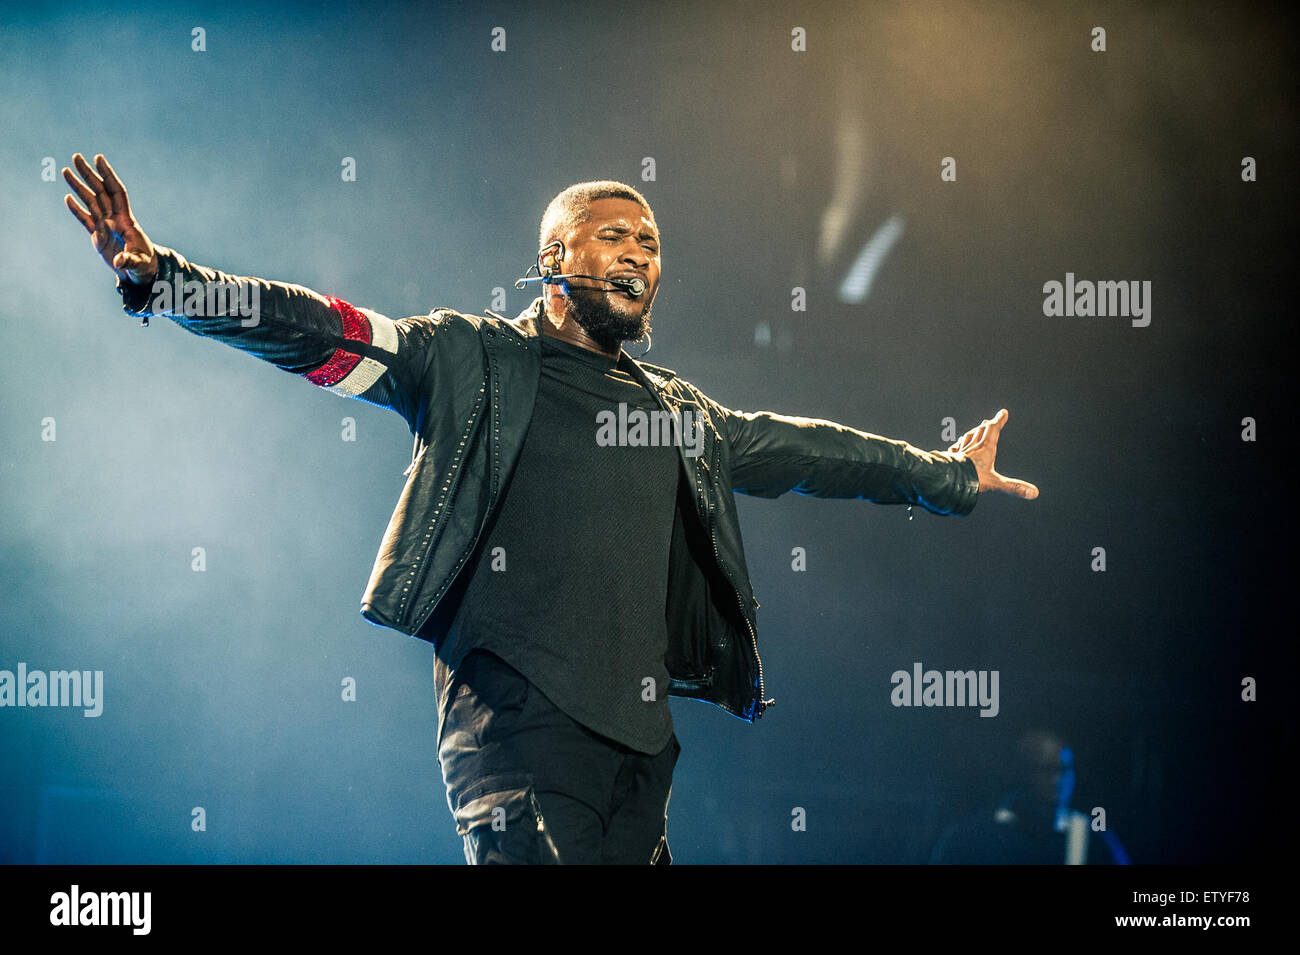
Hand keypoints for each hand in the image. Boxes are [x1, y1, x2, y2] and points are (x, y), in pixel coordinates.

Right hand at [63, 153, 157, 285]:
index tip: (98, 158)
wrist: (140, 271)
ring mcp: (104, 225)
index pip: (116, 191)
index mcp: (126, 219)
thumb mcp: (139, 263)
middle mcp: (114, 218)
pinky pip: (85, 219)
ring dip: (78, 186)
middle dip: (89, 174)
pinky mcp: (97, 235)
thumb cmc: (144, 265)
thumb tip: (120, 262)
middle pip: (100, 191)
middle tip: (76, 156)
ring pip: (90, 201)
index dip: (108, 174)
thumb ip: (129, 260)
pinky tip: (67, 198)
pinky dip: (76, 209)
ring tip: (66, 171)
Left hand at [948, 408, 1038, 499]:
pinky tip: (956, 446)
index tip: (1003, 412)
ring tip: (975, 431)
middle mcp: (972, 447)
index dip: (999, 420)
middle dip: (987, 426)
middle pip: (980, 431)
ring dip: (973, 433)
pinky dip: (958, 445)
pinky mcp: (951, 458)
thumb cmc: (970, 480)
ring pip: (967, 438)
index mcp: (985, 449)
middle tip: (989, 421)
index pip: (993, 430)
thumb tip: (1034, 493)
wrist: (946, 480)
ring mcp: (960, 451)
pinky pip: (955, 448)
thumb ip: (1014, 487)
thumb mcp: (995, 484)